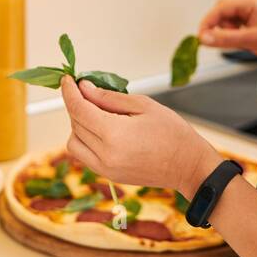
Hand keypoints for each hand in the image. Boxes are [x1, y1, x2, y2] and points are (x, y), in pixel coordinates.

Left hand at [59, 76, 220, 199]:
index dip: (69, 92)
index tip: (68, 80)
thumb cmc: (172, 132)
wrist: (188, 165)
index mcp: (114, 134)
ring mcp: (105, 168)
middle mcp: (105, 155)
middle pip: (75, 124)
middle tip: (89, 91)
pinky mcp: (109, 176)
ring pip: (74, 142)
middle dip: (77, 104)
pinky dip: (86, 140)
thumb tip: (84, 88)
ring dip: (78, 125)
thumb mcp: (143, 105)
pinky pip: (85, 155)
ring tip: (98, 113)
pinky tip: (102, 130)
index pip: (78, 109)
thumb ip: (109, 97)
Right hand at [197, 0, 256, 71]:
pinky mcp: (252, 22)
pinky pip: (234, 25)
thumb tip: (203, 38)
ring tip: (236, 42)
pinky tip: (240, 42)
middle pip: (221, 10)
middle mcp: (250, 4)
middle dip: (215, 26)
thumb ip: (225, 39)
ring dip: (224, 31)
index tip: (200, 37)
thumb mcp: (251, 40)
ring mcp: (251, 13)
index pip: (220, 8)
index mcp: (251, 2)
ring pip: (227, 19)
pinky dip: (231, 34)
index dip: (207, 22)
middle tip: (212, 41)